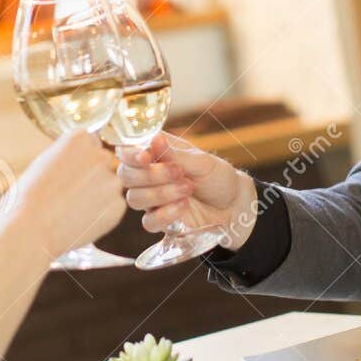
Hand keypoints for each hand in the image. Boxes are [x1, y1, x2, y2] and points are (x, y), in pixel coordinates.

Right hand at [4, 130, 125, 258]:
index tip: (70, 173)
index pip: (91, 142)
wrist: (31, 229)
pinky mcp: (118, 205)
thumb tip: (79, 161)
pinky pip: (114, 206)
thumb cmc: (28, 198)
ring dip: (99, 194)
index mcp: (79, 138)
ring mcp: (112, 180)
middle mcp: (100, 154)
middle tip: (73, 194)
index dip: (80, 160)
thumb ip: (68, 156)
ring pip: (111, 185)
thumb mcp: (44, 162)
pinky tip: (81, 219)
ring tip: (74, 209)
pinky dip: (102, 214)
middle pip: (104, 162)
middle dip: (94, 175)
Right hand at [116, 132, 254, 246]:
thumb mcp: (201, 161)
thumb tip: (155, 139)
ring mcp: (151, 198)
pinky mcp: (159, 220)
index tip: (145, 157)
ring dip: (160, 193)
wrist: (234, 204)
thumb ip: (176, 154)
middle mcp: (148, 174)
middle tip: (178, 172)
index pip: (126, 150)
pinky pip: (148, 221)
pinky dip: (165, 214)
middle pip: (125, 175)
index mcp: (155, 152)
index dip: (129, 154)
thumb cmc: (217, 176)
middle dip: (150, 175)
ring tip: (187, 188)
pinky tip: (183, 206)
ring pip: (134, 198)